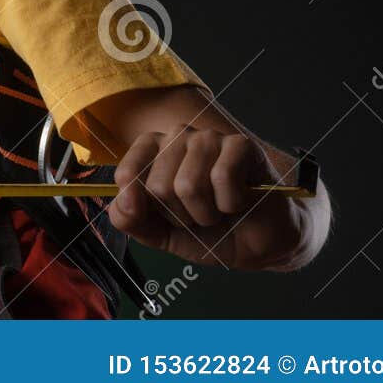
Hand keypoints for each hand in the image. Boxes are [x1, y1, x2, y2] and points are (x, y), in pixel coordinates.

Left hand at [107, 127, 306, 270]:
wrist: (258, 245)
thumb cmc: (208, 232)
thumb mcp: (158, 233)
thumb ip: (128, 219)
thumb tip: (124, 202)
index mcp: (152, 152)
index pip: (126, 172)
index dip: (140, 205)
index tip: (159, 216)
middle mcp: (178, 137)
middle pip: (159, 186)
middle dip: (180, 216)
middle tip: (200, 215)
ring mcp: (209, 138)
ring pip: (189, 184)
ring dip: (206, 213)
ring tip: (218, 210)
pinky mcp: (241, 145)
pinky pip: (222, 178)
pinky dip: (231, 203)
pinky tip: (239, 200)